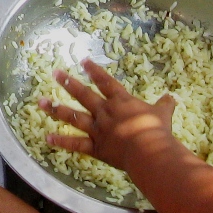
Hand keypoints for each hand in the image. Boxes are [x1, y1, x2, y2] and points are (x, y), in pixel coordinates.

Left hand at [39, 62, 176, 171]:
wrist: (148, 151)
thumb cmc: (156, 131)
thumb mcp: (163, 114)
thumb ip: (164, 105)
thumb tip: (172, 97)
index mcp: (121, 101)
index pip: (105, 81)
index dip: (94, 70)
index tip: (83, 60)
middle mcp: (105, 112)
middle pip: (84, 94)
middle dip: (68, 83)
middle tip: (54, 73)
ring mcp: (98, 129)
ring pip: (73, 116)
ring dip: (56, 109)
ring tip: (40, 102)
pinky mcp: (95, 147)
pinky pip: (75, 144)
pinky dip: (61, 141)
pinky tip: (47, 137)